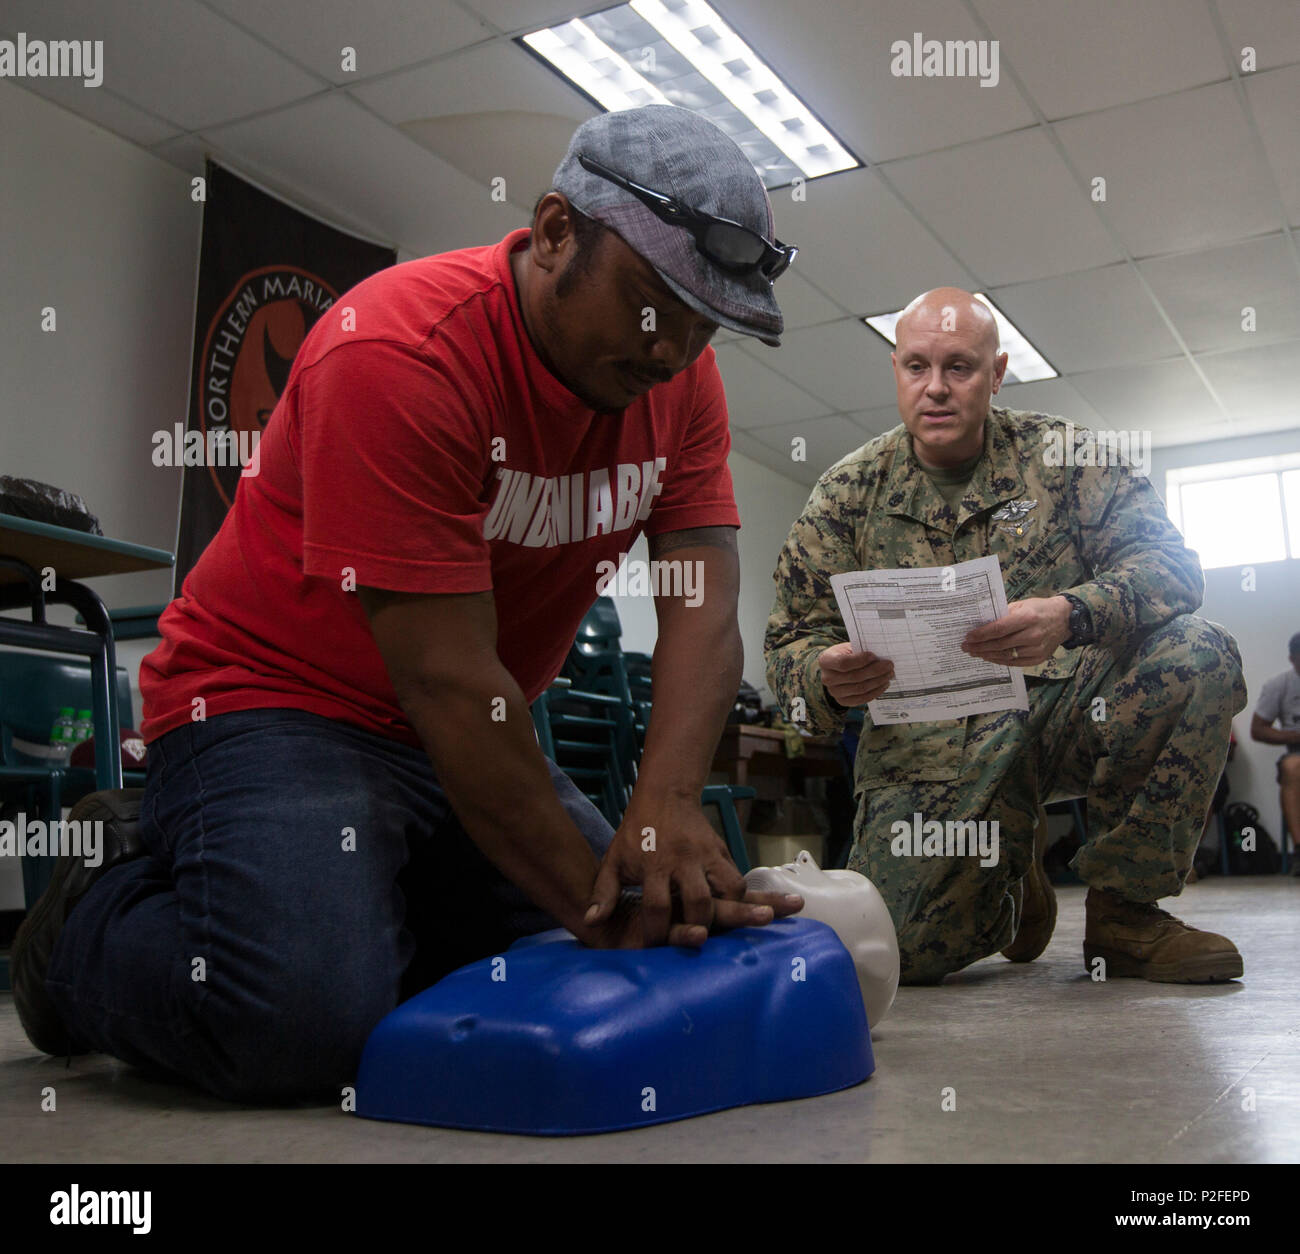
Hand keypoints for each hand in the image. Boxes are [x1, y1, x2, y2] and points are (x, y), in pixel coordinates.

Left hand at [580, 794, 803, 948]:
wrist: (665, 795)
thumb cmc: (635, 832)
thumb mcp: (613, 860)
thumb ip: (603, 892)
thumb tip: (590, 922)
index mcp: (654, 863)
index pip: (657, 906)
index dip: (657, 932)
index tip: (655, 946)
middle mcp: (683, 858)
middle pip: (698, 901)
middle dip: (697, 926)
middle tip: (693, 941)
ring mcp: (707, 853)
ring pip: (728, 888)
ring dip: (726, 912)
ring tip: (716, 927)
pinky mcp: (722, 850)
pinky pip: (737, 878)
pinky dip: (736, 897)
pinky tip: (727, 908)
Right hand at [818, 642, 894, 706]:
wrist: (836, 669)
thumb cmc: (846, 655)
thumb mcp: (849, 648)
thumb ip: (861, 650)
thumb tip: (881, 655)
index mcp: (826, 661)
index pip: (843, 663)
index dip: (860, 660)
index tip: (874, 655)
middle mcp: (827, 678)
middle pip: (854, 677)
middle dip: (875, 671)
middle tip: (889, 665)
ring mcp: (834, 692)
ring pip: (860, 689)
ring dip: (878, 681)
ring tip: (889, 674)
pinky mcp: (842, 701)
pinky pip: (861, 699)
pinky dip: (875, 692)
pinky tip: (884, 684)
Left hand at [962, 595, 1071, 666]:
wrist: (1065, 619)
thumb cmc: (1039, 609)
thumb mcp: (1022, 605)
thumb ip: (1003, 615)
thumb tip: (981, 624)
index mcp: (1027, 618)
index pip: (998, 629)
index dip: (981, 635)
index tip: (968, 637)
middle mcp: (1033, 635)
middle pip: (1000, 644)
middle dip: (979, 646)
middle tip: (965, 647)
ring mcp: (1037, 649)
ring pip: (1006, 655)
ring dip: (987, 655)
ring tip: (974, 652)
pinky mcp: (1039, 658)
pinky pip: (1015, 662)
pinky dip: (1000, 660)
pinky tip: (989, 657)